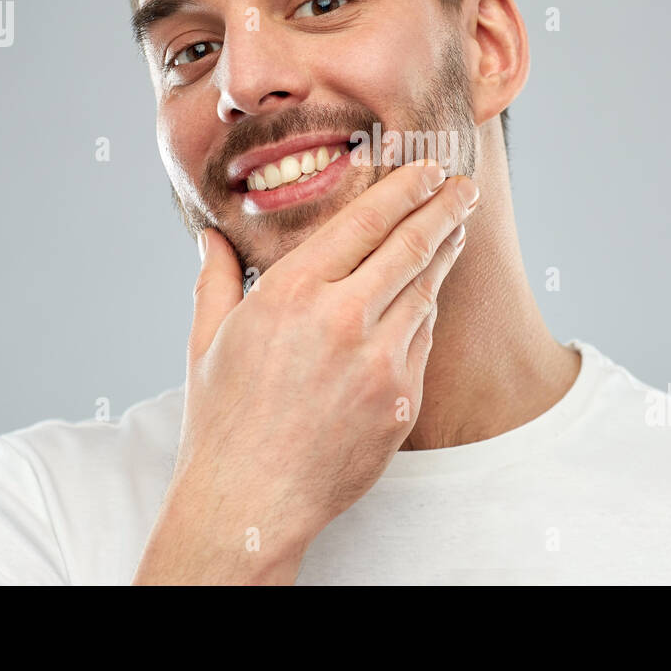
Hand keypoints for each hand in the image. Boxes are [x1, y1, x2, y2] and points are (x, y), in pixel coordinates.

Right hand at [133, 160, 477, 583]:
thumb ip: (215, 279)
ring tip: (455, 232)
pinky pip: (422, 342)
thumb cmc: (222, 420)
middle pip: (411, 246)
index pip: (364, 221)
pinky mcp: (402, 400)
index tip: (426, 169)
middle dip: (444, 208)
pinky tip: (427, 299)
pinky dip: (426, 314)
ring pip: (425, 292)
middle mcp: (342, 320)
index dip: (403, 189)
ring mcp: (380, 362)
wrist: (251, 501)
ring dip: (444, 256)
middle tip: (464, 186)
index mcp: (291, 293)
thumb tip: (211, 237)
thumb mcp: (206, 340)